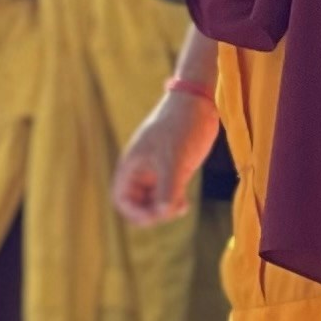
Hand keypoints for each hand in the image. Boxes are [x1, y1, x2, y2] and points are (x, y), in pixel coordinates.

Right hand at [112, 89, 217, 225]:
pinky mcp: (174, 169)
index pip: (122, 200)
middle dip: (153, 213)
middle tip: (172, 210)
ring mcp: (158, 170)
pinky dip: (175, 202)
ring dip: (166, 209)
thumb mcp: (174, 161)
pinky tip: (186, 203)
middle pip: (138, 204)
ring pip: (155, 200)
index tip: (154, 216)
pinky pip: (169, 193)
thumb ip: (167, 189)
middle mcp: (142, 170)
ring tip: (182, 206)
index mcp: (133, 166)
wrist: (198, 103)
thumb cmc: (181, 127)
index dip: (134, 213)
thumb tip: (162, 214)